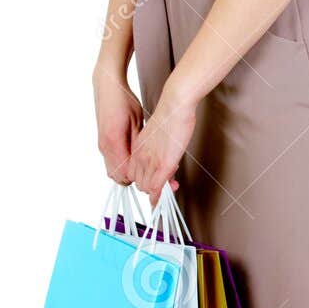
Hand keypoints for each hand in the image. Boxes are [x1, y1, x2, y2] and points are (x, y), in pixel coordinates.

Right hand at [92, 69, 143, 184]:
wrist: (107, 87)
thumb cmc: (123, 100)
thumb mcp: (136, 121)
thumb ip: (137, 144)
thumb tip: (143, 161)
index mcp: (114, 142)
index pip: (125, 174)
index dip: (140, 177)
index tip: (153, 175)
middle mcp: (105, 147)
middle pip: (118, 176)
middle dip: (134, 178)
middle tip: (149, 174)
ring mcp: (102, 145)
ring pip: (113, 170)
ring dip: (127, 172)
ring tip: (142, 167)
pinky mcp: (103, 142)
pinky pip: (111, 162)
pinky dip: (122, 164)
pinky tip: (133, 157)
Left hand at [126, 85, 195, 206]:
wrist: (175, 105)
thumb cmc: (170, 114)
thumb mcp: (157, 134)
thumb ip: (156, 146)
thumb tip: (164, 155)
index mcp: (137, 147)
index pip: (134, 172)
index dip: (145, 177)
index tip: (156, 178)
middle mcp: (140, 156)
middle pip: (139, 182)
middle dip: (152, 186)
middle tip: (168, 184)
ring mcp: (150, 161)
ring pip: (147, 187)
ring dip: (158, 192)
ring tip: (171, 186)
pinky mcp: (163, 165)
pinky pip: (156, 187)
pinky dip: (158, 197)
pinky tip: (159, 202)